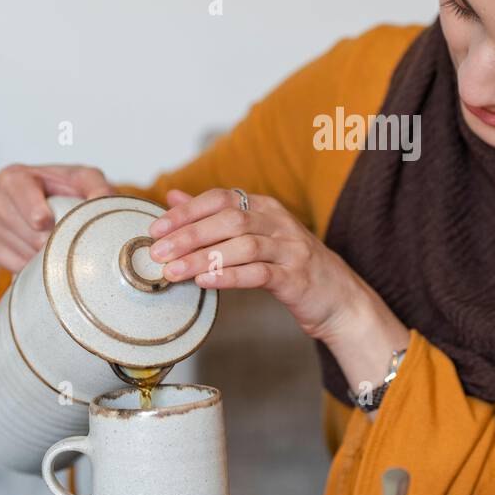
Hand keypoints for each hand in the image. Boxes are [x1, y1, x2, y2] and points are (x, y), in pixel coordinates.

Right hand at [0, 163, 115, 272]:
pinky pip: (7, 261)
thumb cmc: (68, 192)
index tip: (45, 221)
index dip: (30, 206)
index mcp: (14, 176)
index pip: (15, 187)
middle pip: (12, 221)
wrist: (60, 209)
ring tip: (57, 249)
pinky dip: (28, 265)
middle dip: (39, 235)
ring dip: (36, 252)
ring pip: (10, 244)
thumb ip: (97, 187)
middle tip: (61, 242)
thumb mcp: (87, 181)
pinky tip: (43, 260)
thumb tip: (101, 202)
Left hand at [148, 188, 365, 341]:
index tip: (156, 229)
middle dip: (188, 235)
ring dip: (203, 258)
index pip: (220, 198)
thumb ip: (214, 216)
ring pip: (242, 245)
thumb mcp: (254, 234)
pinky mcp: (296, 278)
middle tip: (158, 253)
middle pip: (229, 219)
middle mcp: (279, 222)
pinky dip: (230, 276)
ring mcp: (290, 249)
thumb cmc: (289, 266)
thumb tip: (173, 196)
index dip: (186, 212)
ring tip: (174, 272)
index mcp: (265, 207)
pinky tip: (206, 282)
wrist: (339, 298)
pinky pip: (260, 274)